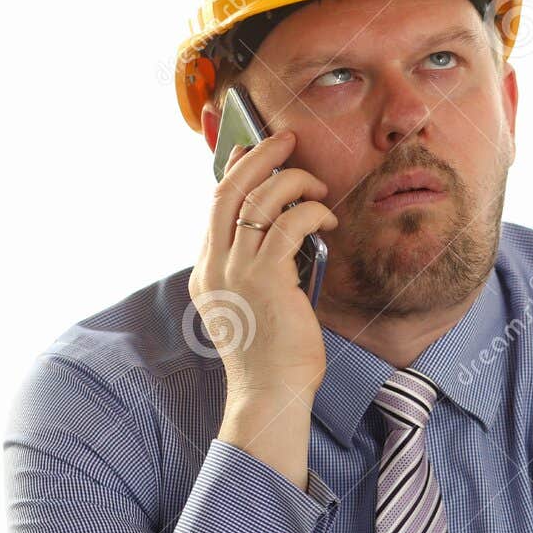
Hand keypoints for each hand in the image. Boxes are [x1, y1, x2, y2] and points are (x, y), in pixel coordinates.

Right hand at [189, 130, 336, 400]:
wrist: (270, 394)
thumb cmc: (273, 356)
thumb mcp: (255, 305)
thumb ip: (258, 269)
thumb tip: (284, 231)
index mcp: (206, 271)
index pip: (215, 205)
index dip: (235, 170)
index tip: (252, 149)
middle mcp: (214, 265)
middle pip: (229, 189)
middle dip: (260, 156)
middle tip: (287, 139)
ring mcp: (236, 270)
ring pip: (259, 199)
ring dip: (293, 182)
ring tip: (318, 187)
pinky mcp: (266, 278)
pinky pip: (288, 224)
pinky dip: (311, 213)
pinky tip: (327, 220)